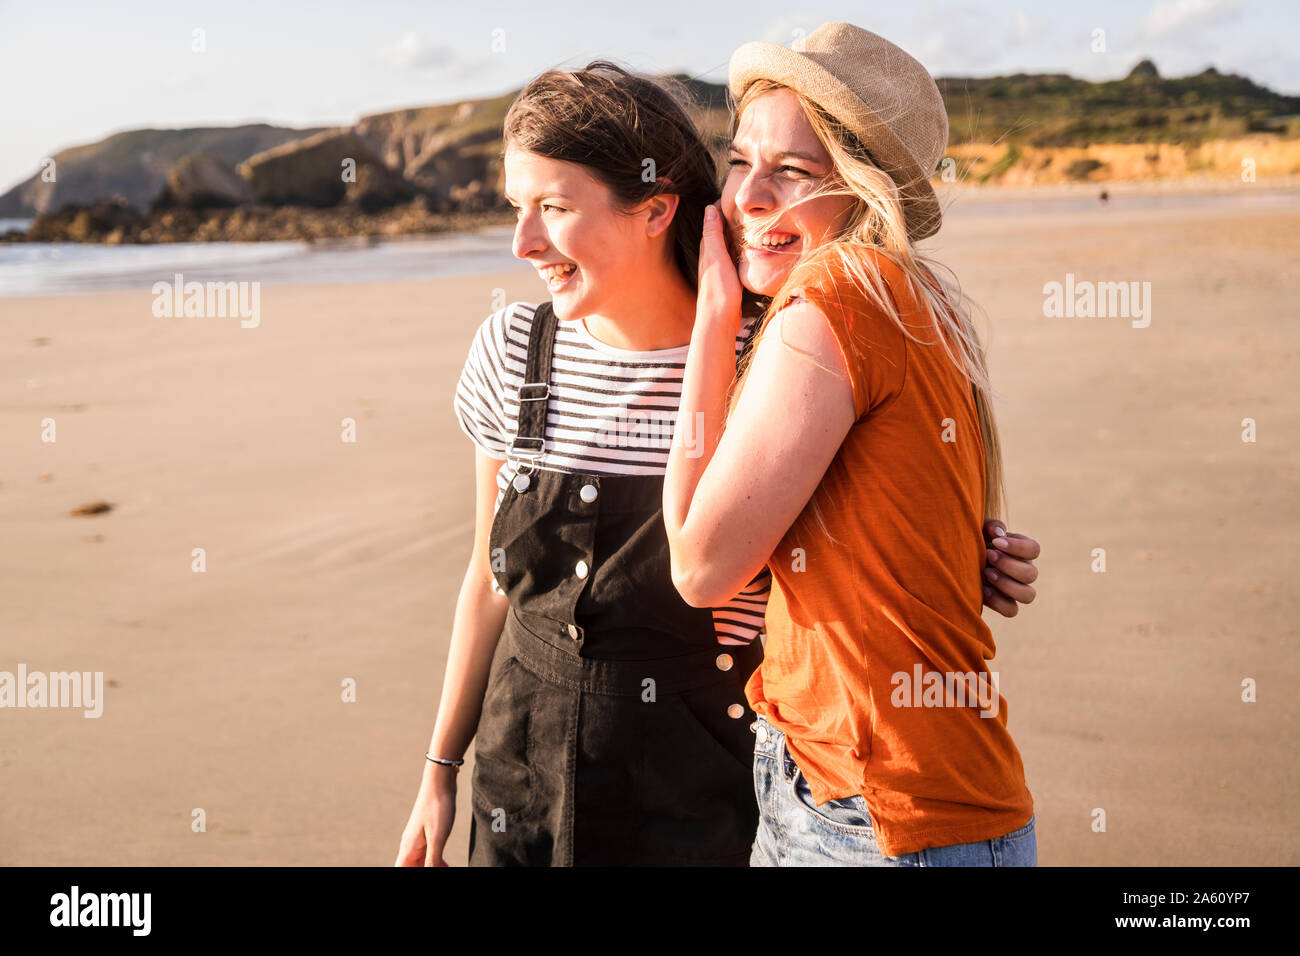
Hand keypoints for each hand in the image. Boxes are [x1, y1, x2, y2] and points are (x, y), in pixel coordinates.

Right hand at [394, 764, 457, 865]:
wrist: (440, 782)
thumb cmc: (438, 808)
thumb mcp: (438, 837)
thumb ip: (432, 860)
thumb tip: (429, 872)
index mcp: (408, 849)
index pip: (400, 870)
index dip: (406, 876)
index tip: (419, 872)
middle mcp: (410, 846)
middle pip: (411, 868)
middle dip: (423, 871)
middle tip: (442, 868)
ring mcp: (419, 840)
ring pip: (420, 863)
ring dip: (431, 867)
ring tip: (445, 868)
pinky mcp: (428, 834)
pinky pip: (429, 855)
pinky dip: (436, 862)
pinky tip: (445, 863)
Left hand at [697, 204, 743, 339]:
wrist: (719, 320)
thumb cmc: (718, 290)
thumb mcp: (717, 257)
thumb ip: (713, 234)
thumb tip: (709, 209)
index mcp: (708, 248)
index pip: (713, 220)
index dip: (721, 207)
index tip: (732, 194)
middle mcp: (711, 256)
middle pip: (720, 231)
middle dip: (729, 217)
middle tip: (744, 204)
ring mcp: (720, 268)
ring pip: (727, 244)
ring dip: (735, 233)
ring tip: (749, 221)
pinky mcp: (727, 278)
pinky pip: (733, 256)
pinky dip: (739, 248)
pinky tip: (748, 249)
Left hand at [980, 520, 1039, 617]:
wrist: (957, 561)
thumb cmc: (972, 541)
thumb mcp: (979, 529)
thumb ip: (991, 527)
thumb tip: (998, 533)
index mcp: (1022, 551)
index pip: (1034, 549)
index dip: (1017, 547)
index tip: (996, 541)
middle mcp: (1024, 571)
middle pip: (1031, 574)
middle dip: (1008, 565)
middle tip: (988, 556)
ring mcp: (1016, 590)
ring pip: (1028, 595)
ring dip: (1007, 585)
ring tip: (986, 573)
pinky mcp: (1005, 604)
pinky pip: (1012, 610)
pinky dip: (998, 601)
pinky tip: (982, 590)